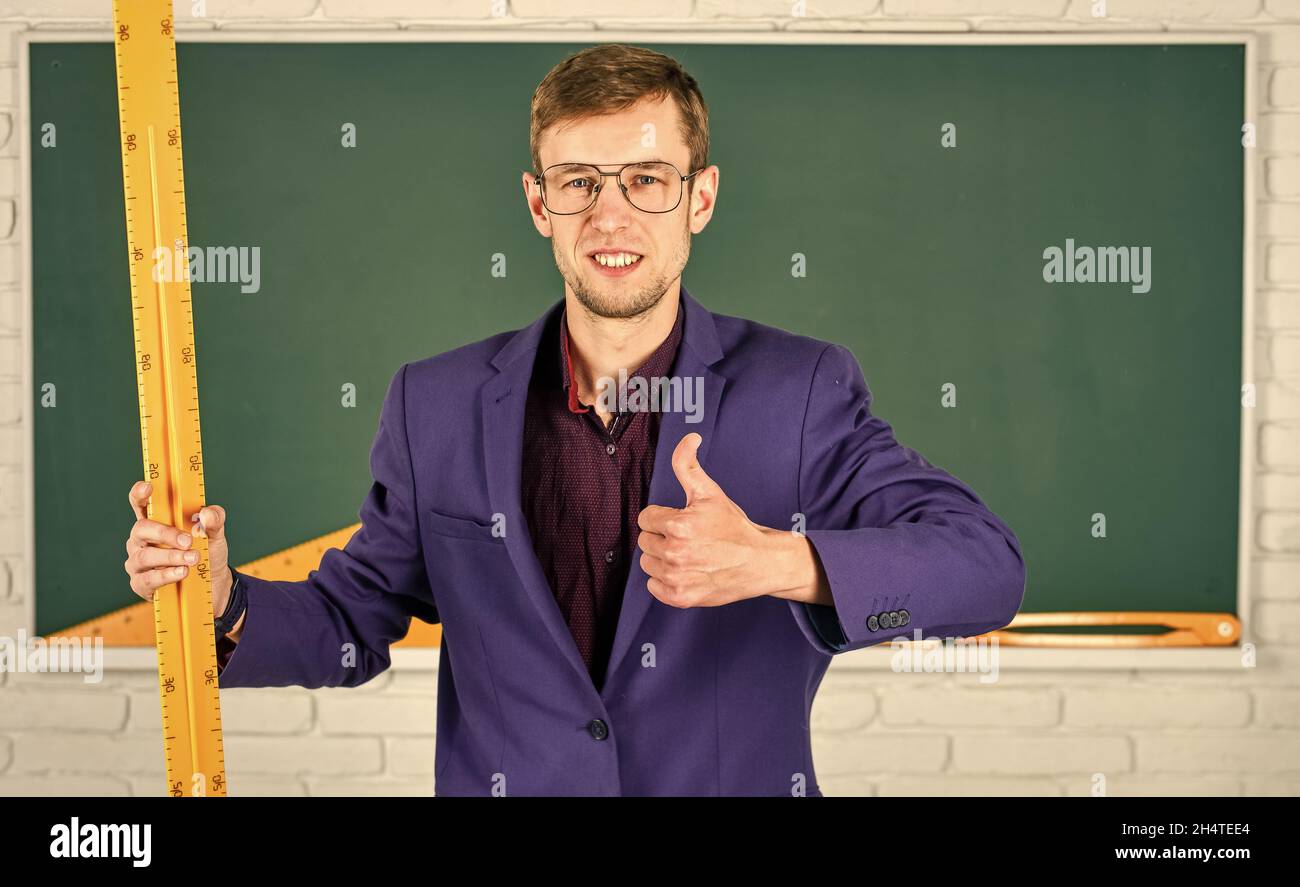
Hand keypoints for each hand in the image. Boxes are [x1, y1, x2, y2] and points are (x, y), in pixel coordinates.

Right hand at [124, 481, 232, 619]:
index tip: (148, 487)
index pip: (141, 505)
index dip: (139, 495)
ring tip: (192, 559)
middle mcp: (141, 540)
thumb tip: (206, 513)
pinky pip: (148, 579)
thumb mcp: (215, 534)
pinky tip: (182, 572)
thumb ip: (214, 520)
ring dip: (170, 557)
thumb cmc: (207, 553)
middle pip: (141, 529)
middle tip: (188, 541)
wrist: (214, 584)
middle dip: (165, 534)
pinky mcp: (141, 584)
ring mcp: (138, 562)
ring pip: (144, 556)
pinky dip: (166, 575)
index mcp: (156, 522)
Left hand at [636, 433, 783, 607]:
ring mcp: (677, 578)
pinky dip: (665, 581)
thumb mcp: (710, 492)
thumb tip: (690, 438)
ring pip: (647, 563)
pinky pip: (653, 587)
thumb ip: (688, 464)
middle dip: (662, 537)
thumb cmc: (733, 526)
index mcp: (678, 525)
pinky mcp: (680, 598)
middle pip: (645, 541)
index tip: (683, 521)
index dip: (663, 518)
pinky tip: (686, 572)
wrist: (759, 562)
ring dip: (662, 559)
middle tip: (688, 539)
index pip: (645, 519)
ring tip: (688, 555)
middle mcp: (675, 553)